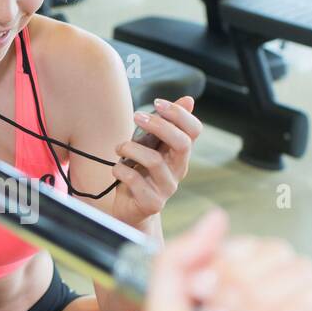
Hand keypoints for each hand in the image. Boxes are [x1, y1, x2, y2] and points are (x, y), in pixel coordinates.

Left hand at [109, 96, 201, 227]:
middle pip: (182, 144)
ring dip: (131, 148)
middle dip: (159, 126)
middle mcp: (178, 170)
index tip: (157, 103)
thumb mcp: (151, 147)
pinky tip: (116, 168)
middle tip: (136, 116)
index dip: (179, 114)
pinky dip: (121, 170)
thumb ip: (164, 126)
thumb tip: (189, 99)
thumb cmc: (140, 174)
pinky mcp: (152, 203)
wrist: (132, 211)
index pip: (194, 130)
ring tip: (119, 148)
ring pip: (154, 161)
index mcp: (180, 154)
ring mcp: (167, 188)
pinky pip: (135, 181)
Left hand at [144, 209, 311, 310]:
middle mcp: (287, 309)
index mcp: (247, 301)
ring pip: (299, 270)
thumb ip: (173, 262)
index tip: (200, 299)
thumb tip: (217, 217)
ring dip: (259, 308)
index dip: (222, 266)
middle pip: (274, 253)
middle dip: (237, 290)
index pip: (247, 248)